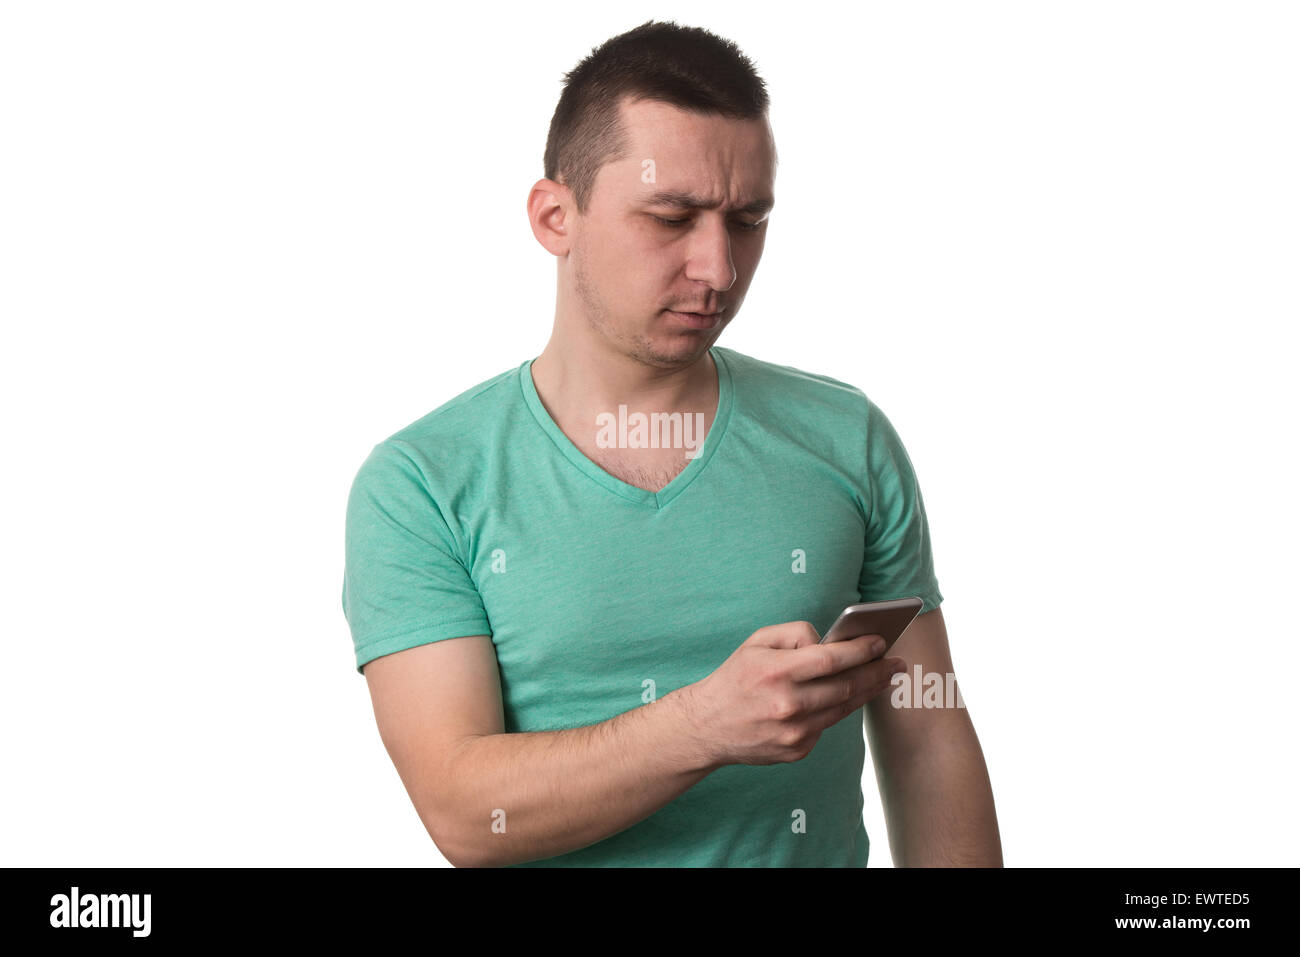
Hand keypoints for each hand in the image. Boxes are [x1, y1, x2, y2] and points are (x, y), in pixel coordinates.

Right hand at [680, 620, 905, 767]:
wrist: (707, 726)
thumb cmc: (735, 678)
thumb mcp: (756, 642)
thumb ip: (794, 634)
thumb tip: (829, 640)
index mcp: (776, 672)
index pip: (831, 659)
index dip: (861, 650)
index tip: (881, 642)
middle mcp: (787, 704)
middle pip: (846, 686)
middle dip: (876, 672)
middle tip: (896, 663)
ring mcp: (794, 732)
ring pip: (843, 707)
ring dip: (868, 691)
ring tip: (885, 678)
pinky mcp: (797, 750)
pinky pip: (827, 725)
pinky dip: (839, 709)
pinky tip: (849, 696)